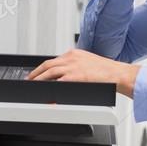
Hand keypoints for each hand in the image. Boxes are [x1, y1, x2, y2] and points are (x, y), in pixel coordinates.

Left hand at [26, 48, 140, 97]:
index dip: (43, 67)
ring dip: (39, 79)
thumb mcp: (88, 62)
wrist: (117, 74)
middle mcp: (71, 58)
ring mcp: (72, 67)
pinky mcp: (75, 76)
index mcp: (74, 54)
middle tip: (30, 79)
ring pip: (49, 71)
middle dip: (36, 72)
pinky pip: (58, 82)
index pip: (54, 60)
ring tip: (32, 84)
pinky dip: (50, 87)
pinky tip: (45, 91)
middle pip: (48, 64)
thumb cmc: (106, 71)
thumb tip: (66, 76)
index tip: (38, 72)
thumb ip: (76, 66)